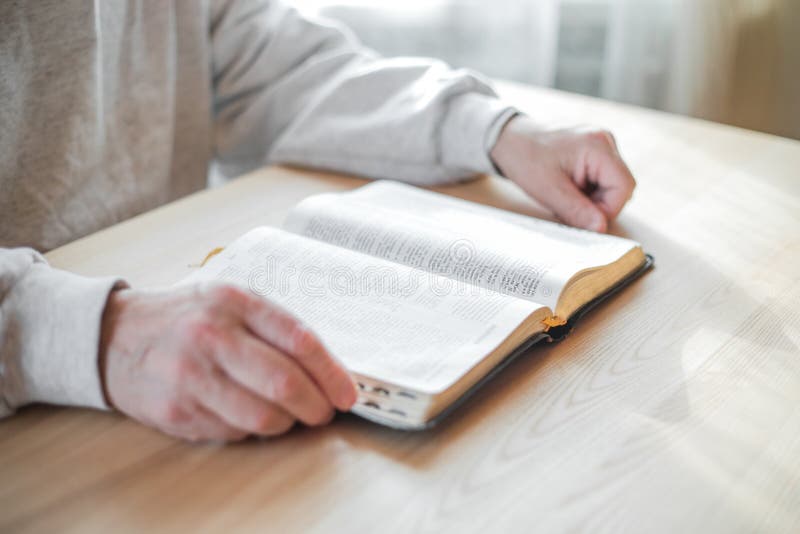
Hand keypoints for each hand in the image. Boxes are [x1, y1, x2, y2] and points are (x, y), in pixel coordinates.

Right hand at [99, 284, 356, 441]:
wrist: (114, 337)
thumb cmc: (187, 318)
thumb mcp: (230, 301)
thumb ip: (275, 326)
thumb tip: (328, 369)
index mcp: (234, 302)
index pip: (299, 339)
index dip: (332, 372)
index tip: (348, 393)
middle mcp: (212, 336)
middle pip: (285, 382)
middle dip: (316, 406)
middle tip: (324, 412)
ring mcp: (192, 376)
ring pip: (263, 417)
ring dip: (287, 423)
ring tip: (289, 415)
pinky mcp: (177, 411)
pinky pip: (234, 433)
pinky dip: (252, 430)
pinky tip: (247, 413)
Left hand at [490, 115, 635, 231]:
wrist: (509, 138)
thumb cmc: (525, 157)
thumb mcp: (549, 190)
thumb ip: (577, 211)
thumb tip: (601, 229)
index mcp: (598, 146)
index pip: (624, 187)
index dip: (608, 209)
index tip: (583, 218)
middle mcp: (605, 141)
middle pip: (620, 186)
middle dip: (597, 204)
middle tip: (568, 207)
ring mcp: (601, 145)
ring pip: (610, 185)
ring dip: (591, 199)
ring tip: (564, 195)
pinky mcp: (594, 152)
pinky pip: (601, 179)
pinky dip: (586, 191)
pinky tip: (567, 188)